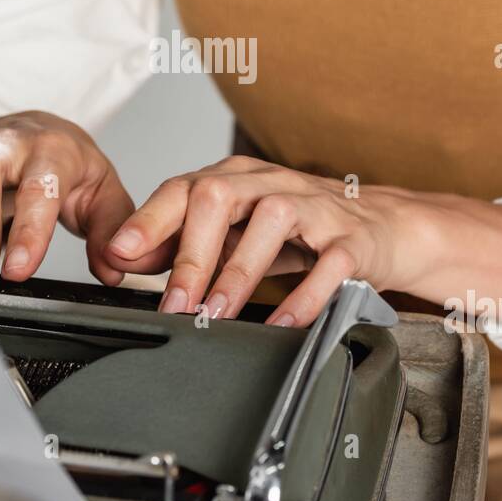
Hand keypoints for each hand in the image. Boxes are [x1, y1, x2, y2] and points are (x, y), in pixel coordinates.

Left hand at [105, 156, 441, 326]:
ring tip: (215, 314)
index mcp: (237, 178)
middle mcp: (272, 183)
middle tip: (173, 303)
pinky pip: (328, 263)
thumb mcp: (236, 230)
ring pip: (271, 221)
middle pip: (220, 197)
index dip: (149, 219)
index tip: (119, 252)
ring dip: (237, 273)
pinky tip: (281, 322)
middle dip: (191, 253)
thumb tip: (122, 254)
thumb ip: (183, 240)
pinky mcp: (353, 239)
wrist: (382, 226)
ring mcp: (315, 207)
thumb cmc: (301, 229)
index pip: (184, 187)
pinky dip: (303, 296)